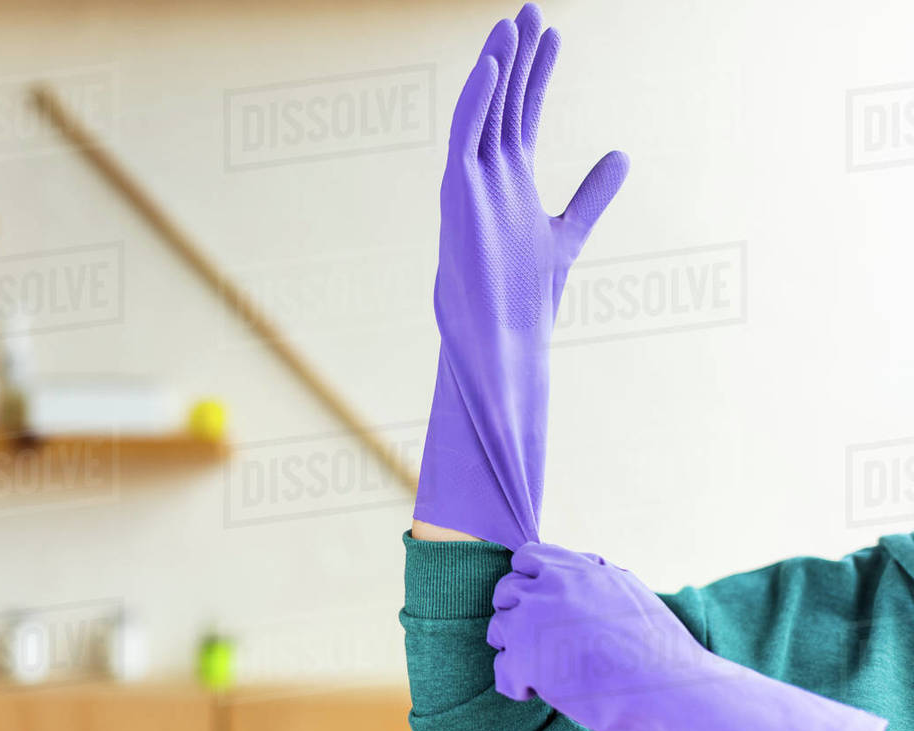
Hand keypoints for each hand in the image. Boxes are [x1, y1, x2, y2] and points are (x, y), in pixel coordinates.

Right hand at [414, 4, 628, 548]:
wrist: (499, 349)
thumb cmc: (523, 302)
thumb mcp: (567, 232)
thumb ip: (591, 194)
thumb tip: (623, 155)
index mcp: (508, 185)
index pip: (522, 116)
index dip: (538, 76)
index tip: (554, 36)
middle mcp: (486, 179)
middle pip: (504, 105)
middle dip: (518, 57)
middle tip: (530, 10)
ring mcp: (469, 188)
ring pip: (482, 114)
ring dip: (496, 68)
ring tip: (513, 23)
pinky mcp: (456, 201)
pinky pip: (464, 140)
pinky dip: (477, 101)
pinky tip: (494, 65)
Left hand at [486, 543, 725, 730]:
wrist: (674, 691)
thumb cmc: (657, 644)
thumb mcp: (627, 587)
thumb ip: (591, 571)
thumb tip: (570, 562)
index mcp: (571, 569)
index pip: (524, 558)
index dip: (531, 581)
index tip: (544, 604)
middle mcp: (546, 589)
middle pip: (504, 592)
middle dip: (519, 615)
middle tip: (545, 641)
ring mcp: (531, 626)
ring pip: (498, 630)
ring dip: (517, 649)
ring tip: (550, 668)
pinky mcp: (526, 665)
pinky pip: (502, 673)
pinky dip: (519, 686)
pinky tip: (544, 692)